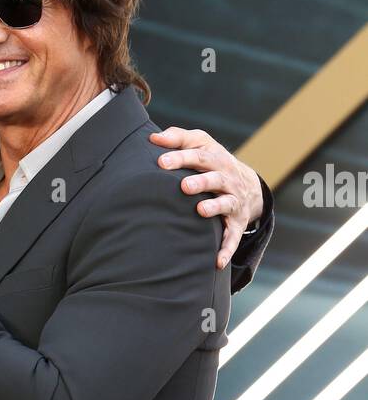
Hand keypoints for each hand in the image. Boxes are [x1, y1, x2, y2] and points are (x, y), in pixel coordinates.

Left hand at [149, 128, 263, 269]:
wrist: (248, 186)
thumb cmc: (212, 162)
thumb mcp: (201, 145)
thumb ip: (178, 139)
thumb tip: (152, 138)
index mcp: (216, 159)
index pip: (199, 156)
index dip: (181, 158)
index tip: (161, 162)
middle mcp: (227, 179)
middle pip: (215, 179)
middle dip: (201, 182)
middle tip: (184, 186)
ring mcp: (233, 201)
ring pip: (226, 204)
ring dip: (214, 207)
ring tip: (200, 210)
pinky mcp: (236, 223)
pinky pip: (233, 237)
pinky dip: (227, 250)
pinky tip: (217, 262)